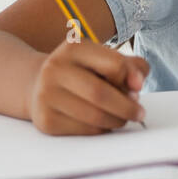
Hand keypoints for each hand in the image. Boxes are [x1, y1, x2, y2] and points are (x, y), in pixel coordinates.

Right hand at [27, 39, 149, 134]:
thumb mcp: (104, 59)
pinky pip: (84, 131)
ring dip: (117, 121)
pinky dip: (102, 130)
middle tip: (139, 113)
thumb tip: (137, 85)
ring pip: (94, 116)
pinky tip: (104, 123)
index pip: (114, 65)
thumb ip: (130, 66)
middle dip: (126, 107)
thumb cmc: (82, 71)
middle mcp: (55, 68)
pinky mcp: (45, 120)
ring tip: (123, 118)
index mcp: (74, 47)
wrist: (38, 84)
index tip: (139, 88)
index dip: (131, 78)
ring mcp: (47, 95)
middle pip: (101, 94)